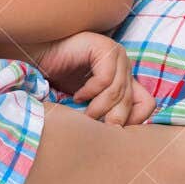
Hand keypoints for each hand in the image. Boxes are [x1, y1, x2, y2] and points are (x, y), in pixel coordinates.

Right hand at [35, 31, 155, 125]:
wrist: (38, 57)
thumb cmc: (60, 81)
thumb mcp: (88, 103)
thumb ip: (105, 112)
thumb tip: (119, 136)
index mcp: (125, 78)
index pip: (147, 104)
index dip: (134, 121)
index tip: (112, 131)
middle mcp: (124, 65)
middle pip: (131, 100)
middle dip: (112, 118)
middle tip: (94, 127)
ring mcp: (116, 54)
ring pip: (118, 91)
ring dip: (99, 108)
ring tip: (84, 113)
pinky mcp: (103, 47)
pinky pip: (105, 78)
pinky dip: (91, 91)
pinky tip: (78, 96)